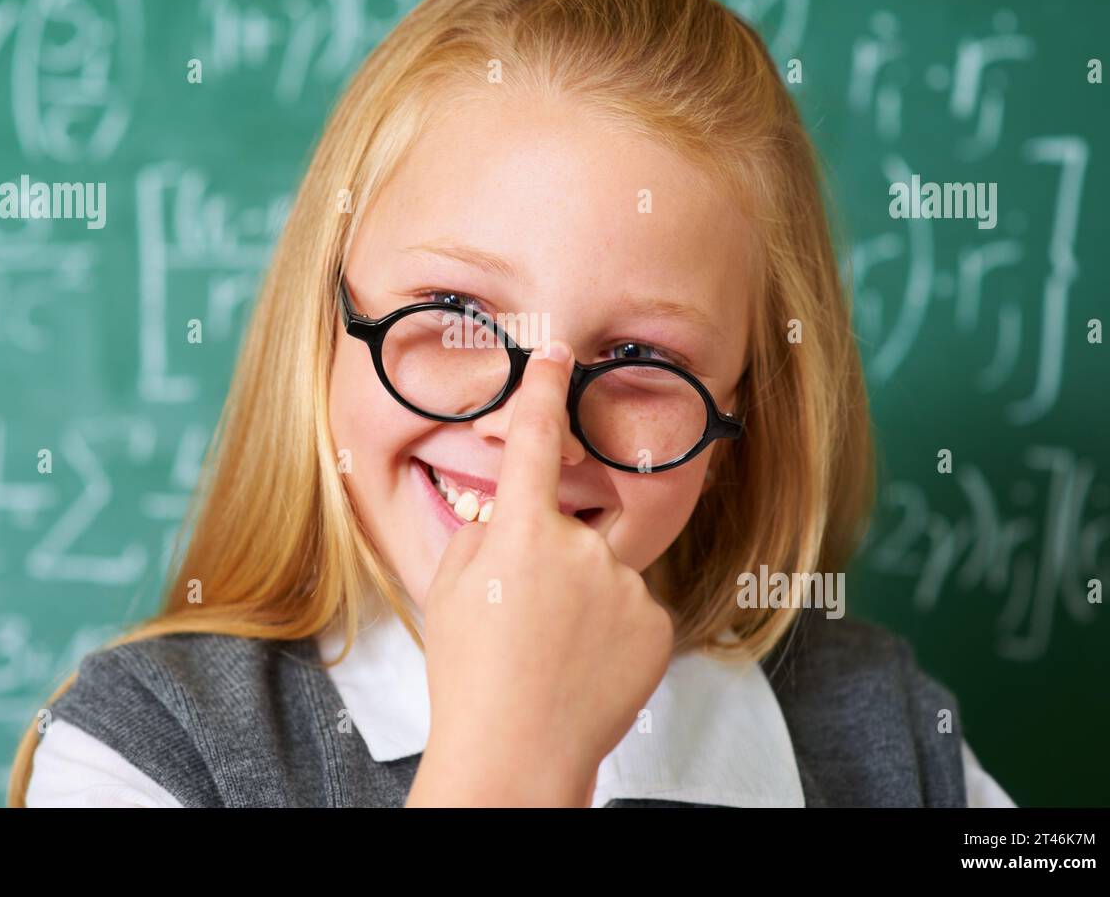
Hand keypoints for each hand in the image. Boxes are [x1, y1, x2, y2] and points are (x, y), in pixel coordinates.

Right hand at [406, 339, 674, 806]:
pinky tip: (585, 663)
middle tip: (528, 612)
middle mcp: (581, 549)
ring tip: (554, 650)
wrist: (515, 754)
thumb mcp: (453, 587)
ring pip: (605, 567)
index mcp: (521, 533)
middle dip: (553, 552)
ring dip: (584, 594)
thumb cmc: (470, 674)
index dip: (544, 388)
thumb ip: (485, 534)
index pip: (535, 439)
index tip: (556, 354)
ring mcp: (625, 586)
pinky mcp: (656, 623)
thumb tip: (511, 516)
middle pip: (573, 522)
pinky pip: (633, 604)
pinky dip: (612, 626)